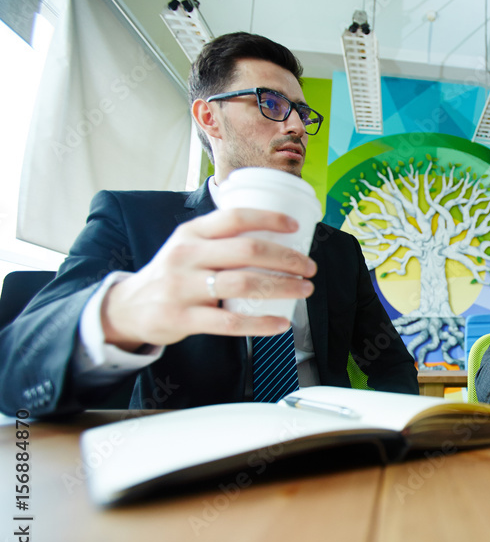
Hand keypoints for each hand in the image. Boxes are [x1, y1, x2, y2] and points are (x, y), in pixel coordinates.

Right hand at [102, 208, 316, 350]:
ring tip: (304, 289)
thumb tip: (275, 236)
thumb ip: (220, 239)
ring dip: (282, 287)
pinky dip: (261, 324)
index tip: (295, 226)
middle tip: (309, 267)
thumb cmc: (173, 274)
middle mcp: (187, 256)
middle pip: (247, 251)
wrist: (128, 307)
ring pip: (244, 284)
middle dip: (286, 258)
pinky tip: (281, 324)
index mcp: (191, 233)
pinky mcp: (183, 318)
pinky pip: (230, 323)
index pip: (235, 217)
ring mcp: (183, 288)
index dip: (269, 219)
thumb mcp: (187, 246)